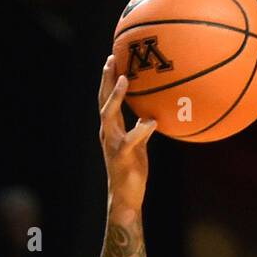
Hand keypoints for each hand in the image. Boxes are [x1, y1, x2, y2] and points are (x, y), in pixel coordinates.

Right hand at [98, 54, 154, 210]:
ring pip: (109, 115)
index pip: (107, 99)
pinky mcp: (122, 156)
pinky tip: (152, 121)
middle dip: (107, 79)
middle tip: (112, 59)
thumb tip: (151, 115)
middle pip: (104, 100)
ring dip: (116, 96)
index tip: (113, 59)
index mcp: (111, 129)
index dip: (108, 80)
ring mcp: (113, 144)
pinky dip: (141, 130)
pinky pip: (131, 139)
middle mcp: (108, 133)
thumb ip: (141, 129)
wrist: (126, 197)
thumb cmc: (132, 172)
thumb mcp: (139, 146)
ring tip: (124, 79)